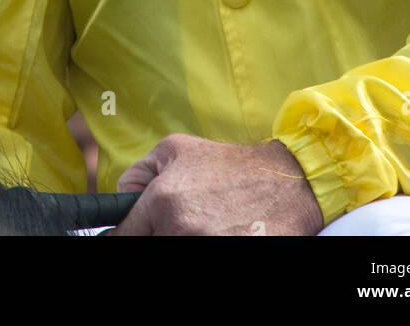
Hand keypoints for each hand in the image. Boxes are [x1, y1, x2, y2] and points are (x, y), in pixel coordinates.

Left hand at [109, 134, 322, 235]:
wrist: (287, 183)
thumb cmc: (230, 166)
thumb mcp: (176, 149)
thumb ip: (139, 172)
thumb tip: (122, 198)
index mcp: (162, 200)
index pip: (125, 237)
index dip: (127, 234)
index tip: (134, 233)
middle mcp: (180, 229)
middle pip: (150, 245)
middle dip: (159, 235)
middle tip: (179, 224)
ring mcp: (206, 247)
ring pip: (173, 250)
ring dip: (180, 241)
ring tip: (204, 227)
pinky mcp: (229, 256)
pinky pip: (197, 260)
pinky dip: (205, 245)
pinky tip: (219, 233)